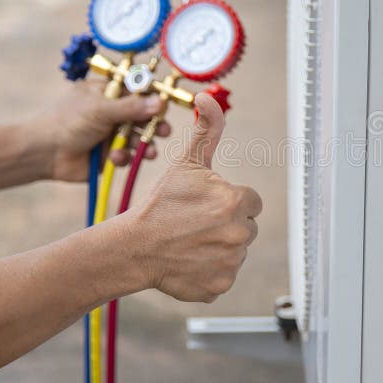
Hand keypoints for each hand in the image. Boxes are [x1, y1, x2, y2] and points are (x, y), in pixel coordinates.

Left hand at [34, 80, 172, 181]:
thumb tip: (160, 103)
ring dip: (144, 144)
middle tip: (165, 131)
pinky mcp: (110, 154)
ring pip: (138, 137)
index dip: (152, 98)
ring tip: (149, 152)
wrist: (44, 154)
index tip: (165, 104)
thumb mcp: (100, 109)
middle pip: (142, 116)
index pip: (137, 91)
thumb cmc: (67, 122)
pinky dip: (125, 156)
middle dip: (154, 125)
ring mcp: (111, 133)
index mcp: (107, 93)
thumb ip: (131, 107)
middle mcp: (111, 112)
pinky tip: (116, 158)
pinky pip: (127, 155)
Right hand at [122, 93, 261, 302]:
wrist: (133, 246)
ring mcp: (231, 262)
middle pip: (245, 226)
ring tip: (190, 241)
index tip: (205, 205)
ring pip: (235, 250)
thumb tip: (208, 97)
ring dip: (218, 247)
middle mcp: (240, 232)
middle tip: (194, 223)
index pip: (249, 201)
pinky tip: (189, 261)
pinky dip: (210, 270)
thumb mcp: (186, 162)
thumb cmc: (160, 202)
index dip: (227, 201)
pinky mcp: (221, 285)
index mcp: (236, 200)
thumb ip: (207, 129)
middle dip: (225, 224)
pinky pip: (224, 275)